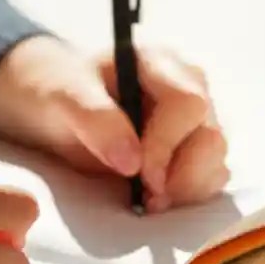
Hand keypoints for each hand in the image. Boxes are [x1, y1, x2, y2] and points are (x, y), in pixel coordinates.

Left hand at [0, 36, 228, 212]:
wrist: (49, 101)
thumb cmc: (56, 88)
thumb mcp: (62, 95)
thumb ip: (95, 120)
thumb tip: (132, 162)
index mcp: (159, 63)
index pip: (187, 103)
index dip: (168, 143)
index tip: (138, 173)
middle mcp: (186, 87)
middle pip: (210, 135)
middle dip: (182, 173)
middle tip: (146, 198)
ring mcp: (193, 119)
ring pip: (215, 159)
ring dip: (188, 188)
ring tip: (148, 201)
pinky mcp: (191, 149)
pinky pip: (209, 175)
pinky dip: (189, 194)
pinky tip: (156, 199)